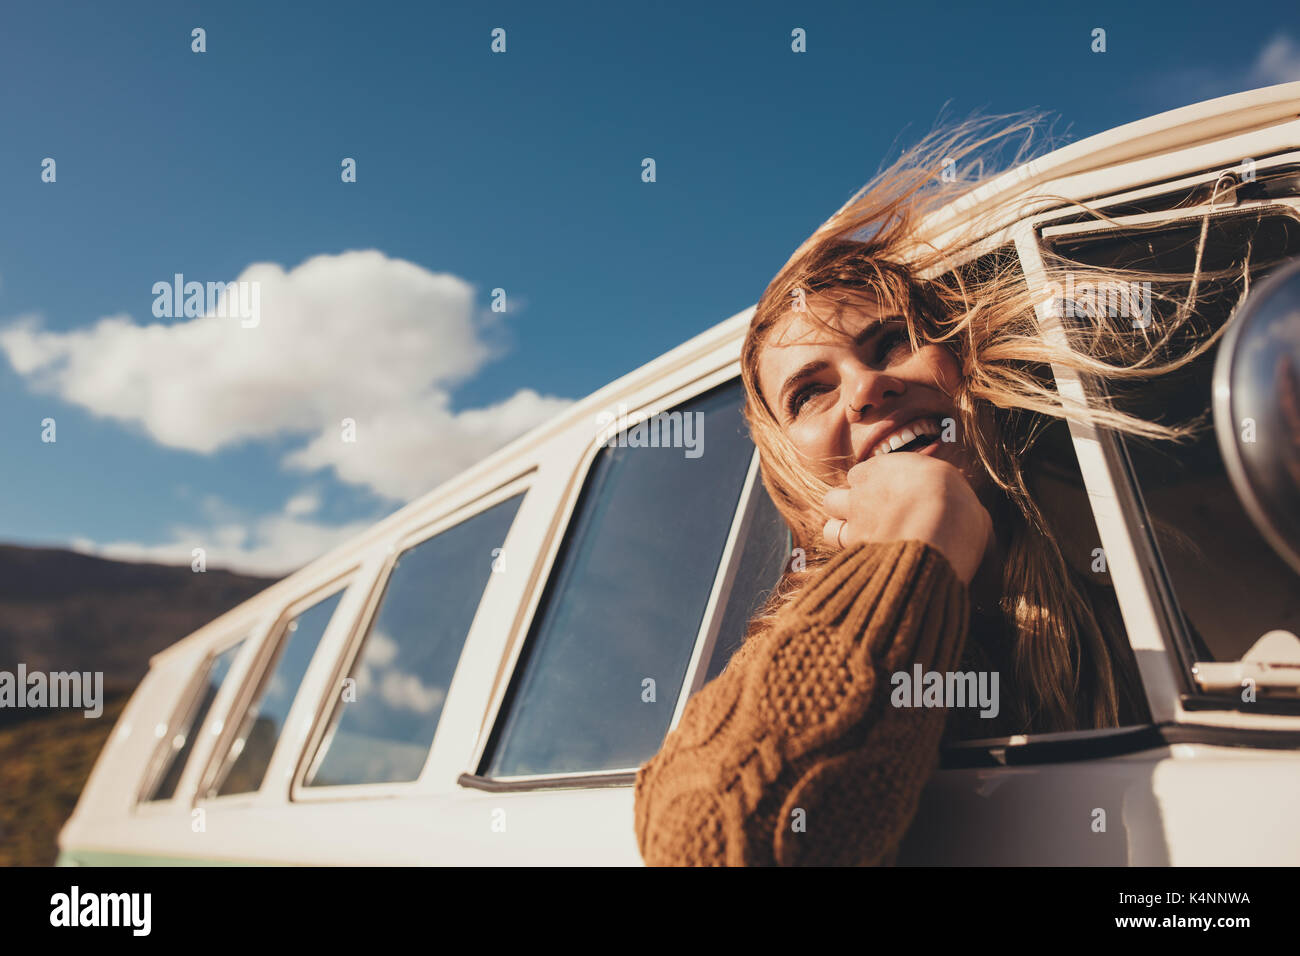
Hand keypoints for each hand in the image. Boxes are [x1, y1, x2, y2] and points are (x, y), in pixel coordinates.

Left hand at [821, 453, 993, 584]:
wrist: (938, 526)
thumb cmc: (955, 503)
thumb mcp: (958, 493)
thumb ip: (946, 501)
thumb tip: (963, 518)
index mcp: (884, 468)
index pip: (860, 476)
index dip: (870, 490)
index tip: (887, 502)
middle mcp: (862, 492)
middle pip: (834, 499)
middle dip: (845, 513)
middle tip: (868, 524)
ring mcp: (855, 522)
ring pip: (829, 528)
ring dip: (841, 537)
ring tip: (865, 547)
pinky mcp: (856, 549)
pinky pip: (840, 554)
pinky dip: (851, 560)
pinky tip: (869, 566)